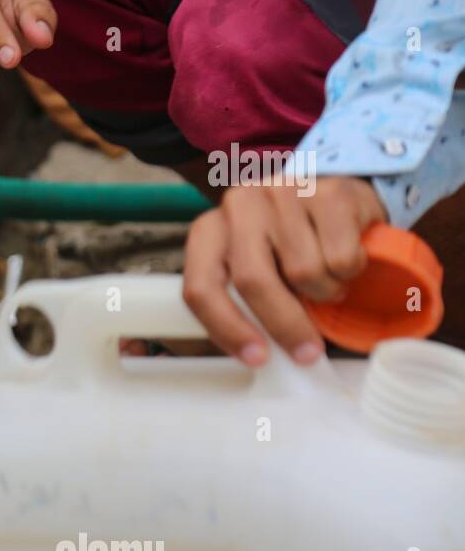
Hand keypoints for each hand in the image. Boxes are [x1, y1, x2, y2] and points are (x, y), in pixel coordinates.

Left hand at [182, 175, 387, 365]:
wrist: (337, 204)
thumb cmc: (289, 250)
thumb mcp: (257, 275)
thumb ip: (244, 307)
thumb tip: (257, 357)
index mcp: (209, 231)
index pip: (201, 287)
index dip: (226, 328)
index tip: (257, 358)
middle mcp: (238, 206)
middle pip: (253, 280)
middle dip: (283, 324)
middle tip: (307, 352)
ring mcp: (282, 192)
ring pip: (304, 271)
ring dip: (324, 293)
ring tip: (326, 284)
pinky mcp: (328, 192)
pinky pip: (342, 256)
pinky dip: (350, 273)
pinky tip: (344, 262)